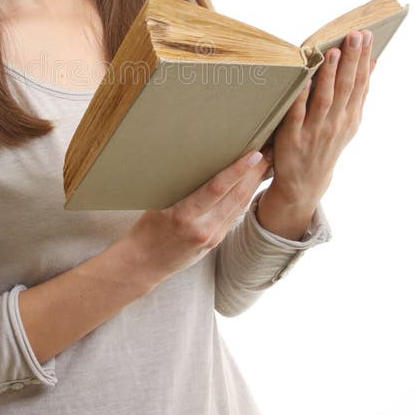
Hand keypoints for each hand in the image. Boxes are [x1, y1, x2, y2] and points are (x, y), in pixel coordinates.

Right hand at [120, 149, 270, 286]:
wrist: (143, 264)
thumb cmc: (146, 228)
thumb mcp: (158, 204)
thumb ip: (180, 187)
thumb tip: (200, 161)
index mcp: (183, 215)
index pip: (217, 188)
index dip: (238, 170)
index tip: (254, 153)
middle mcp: (202, 228)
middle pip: (236, 196)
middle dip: (256, 172)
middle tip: (271, 150)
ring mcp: (212, 237)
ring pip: (240, 205)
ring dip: (255, 183)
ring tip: (267, 163)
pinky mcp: (215, 241)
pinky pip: (234, 215)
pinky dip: (245, 197)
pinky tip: (252, 185)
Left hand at [256, 29, 375, 238]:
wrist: (305, 182)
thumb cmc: (326, 143)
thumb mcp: (348, 121)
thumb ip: (358, 93)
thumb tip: (372, 61)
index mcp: (351, 117)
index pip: (360, 84)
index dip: (364, 59)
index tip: (367, 36)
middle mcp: (336, 123)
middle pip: (346, 87)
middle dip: (351, 60)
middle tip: (355, 35)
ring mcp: (315, 131)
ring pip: (324, 99)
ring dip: (329, 75)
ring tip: (332, 51)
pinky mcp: (293, 137)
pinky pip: (298, 114)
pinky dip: (302, 97)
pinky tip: (304, 79)